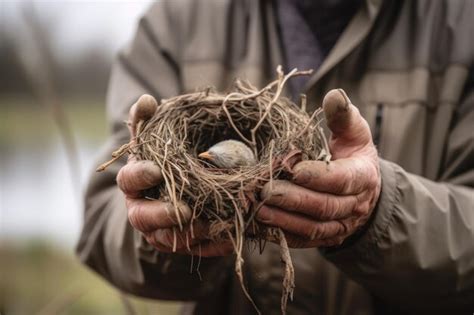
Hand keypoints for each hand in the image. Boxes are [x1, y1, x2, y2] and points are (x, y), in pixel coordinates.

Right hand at [116, 94, 232, 256]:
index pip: (128, 180)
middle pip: (144, 219)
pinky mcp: (184, 245)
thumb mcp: (154, 137)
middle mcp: (142, 209)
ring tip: (215, 224)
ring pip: (171, 239)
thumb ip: (148, 120)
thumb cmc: (164, 159)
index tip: (155, 171)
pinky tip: (233, 237)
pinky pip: (198, 250)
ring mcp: (161, 231)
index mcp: (134, 182)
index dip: (139, 176)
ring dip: (193, 233)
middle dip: (163, 215)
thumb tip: (147, 100)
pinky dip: (215, 245)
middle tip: (184, 210)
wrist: (171, 191)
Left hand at [257, 89, 380, 247]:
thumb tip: (333, 95)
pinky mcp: (324, 238)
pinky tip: (258, 226)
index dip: (318, 176)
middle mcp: (354, 206)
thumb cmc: (352, 154)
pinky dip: (280, 235)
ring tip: (257, 209)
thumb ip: (343, 116)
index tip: (293, 168)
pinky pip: (302, 241)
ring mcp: (339, 226)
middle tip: (266, 190)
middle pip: (324, 207)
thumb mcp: (354, 133)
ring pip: (312, 228)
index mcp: (363, 177)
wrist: (363, 190)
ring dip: (284, 220)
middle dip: (294, 200)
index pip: (342, 180)